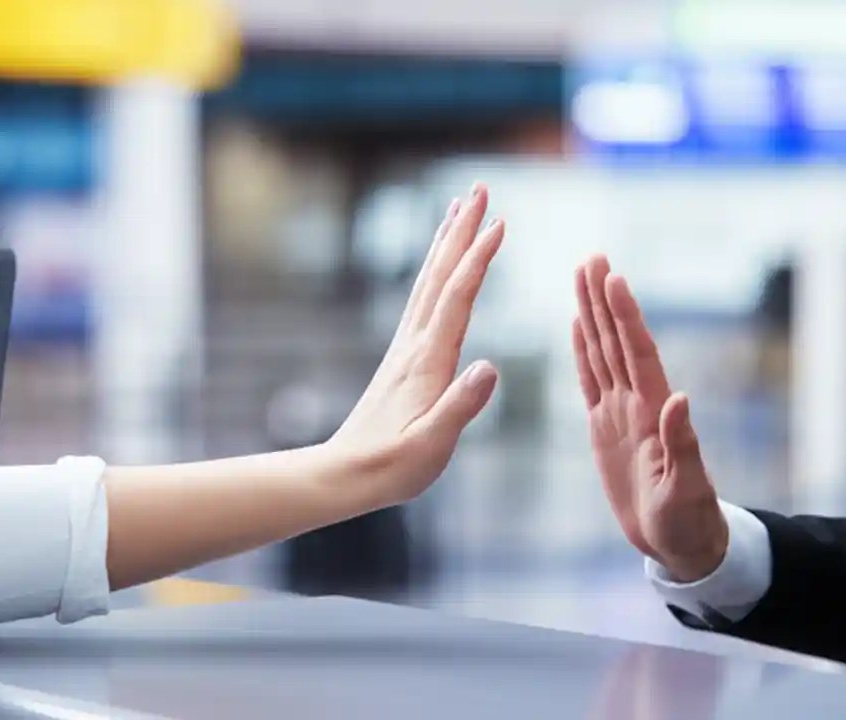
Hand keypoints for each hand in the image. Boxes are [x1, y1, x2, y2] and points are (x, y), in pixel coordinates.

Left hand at [329, 183, 502, 505]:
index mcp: (428, 361)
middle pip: (441, 275)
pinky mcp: (404, 357)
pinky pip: (424, 299)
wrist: (345, 475)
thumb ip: (460, 407)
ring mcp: (407, 347)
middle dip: (462, 230)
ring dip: (447, 242)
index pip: (457, 298)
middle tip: (480, 188)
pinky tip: (442, 266)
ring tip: (461, 208)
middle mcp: (415, 344)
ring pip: (429, 281)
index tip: (500, 223)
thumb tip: (490, 367)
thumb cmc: (392, 467)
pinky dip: (437, 271)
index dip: (478, 259)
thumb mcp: (430, 446)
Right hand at [572, 255, 726, 581]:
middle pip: (617, 341)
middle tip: (593, 258)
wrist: (679, 544)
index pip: (637, 353)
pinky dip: (583, 351)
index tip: (614, 278)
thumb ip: (683, 443)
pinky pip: (590, 381)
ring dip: (592, 314)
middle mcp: (637, 404)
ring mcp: (620, 413)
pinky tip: (577, 326)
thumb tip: (680, 397)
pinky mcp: (605, 428)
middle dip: (604, 299)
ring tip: (583, 276)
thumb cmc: (689, 522)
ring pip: (602, 352)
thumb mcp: (688, 489)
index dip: (625, 316)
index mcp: (654, 413)